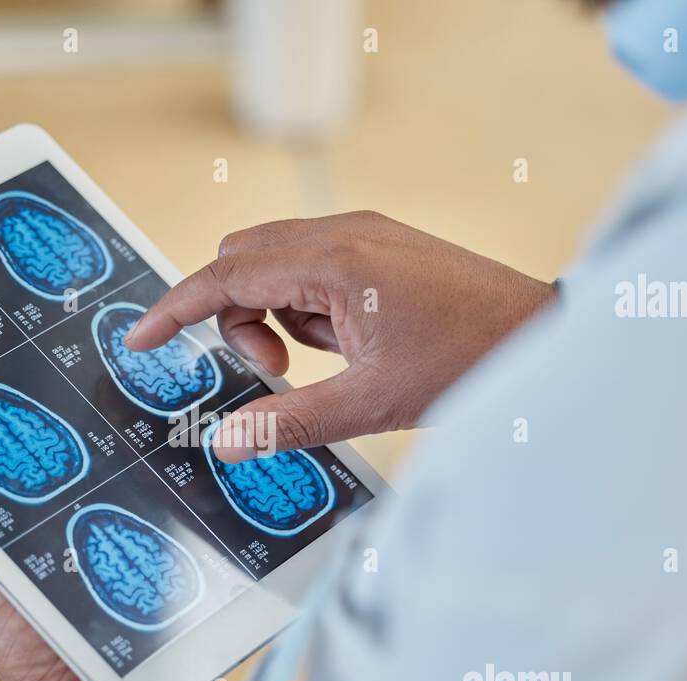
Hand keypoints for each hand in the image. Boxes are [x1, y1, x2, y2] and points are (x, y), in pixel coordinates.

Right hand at [123, 211, 554, 461]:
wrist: (546, 335)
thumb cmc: (472, 359)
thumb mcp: (372, 403)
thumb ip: (291, 422)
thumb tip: (229, 441)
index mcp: (334, 261)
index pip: (225, 275)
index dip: (174, 308)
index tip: (140, 339)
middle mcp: (344, 233)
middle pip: (241, 260)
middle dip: (232, 317)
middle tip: (271, 374)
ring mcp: (365, 236)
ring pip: (275, 265)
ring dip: (271, 317)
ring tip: (314, 368)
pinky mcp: (381, 248)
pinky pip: (312, 271)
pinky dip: (305, 310)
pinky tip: (342, 350)